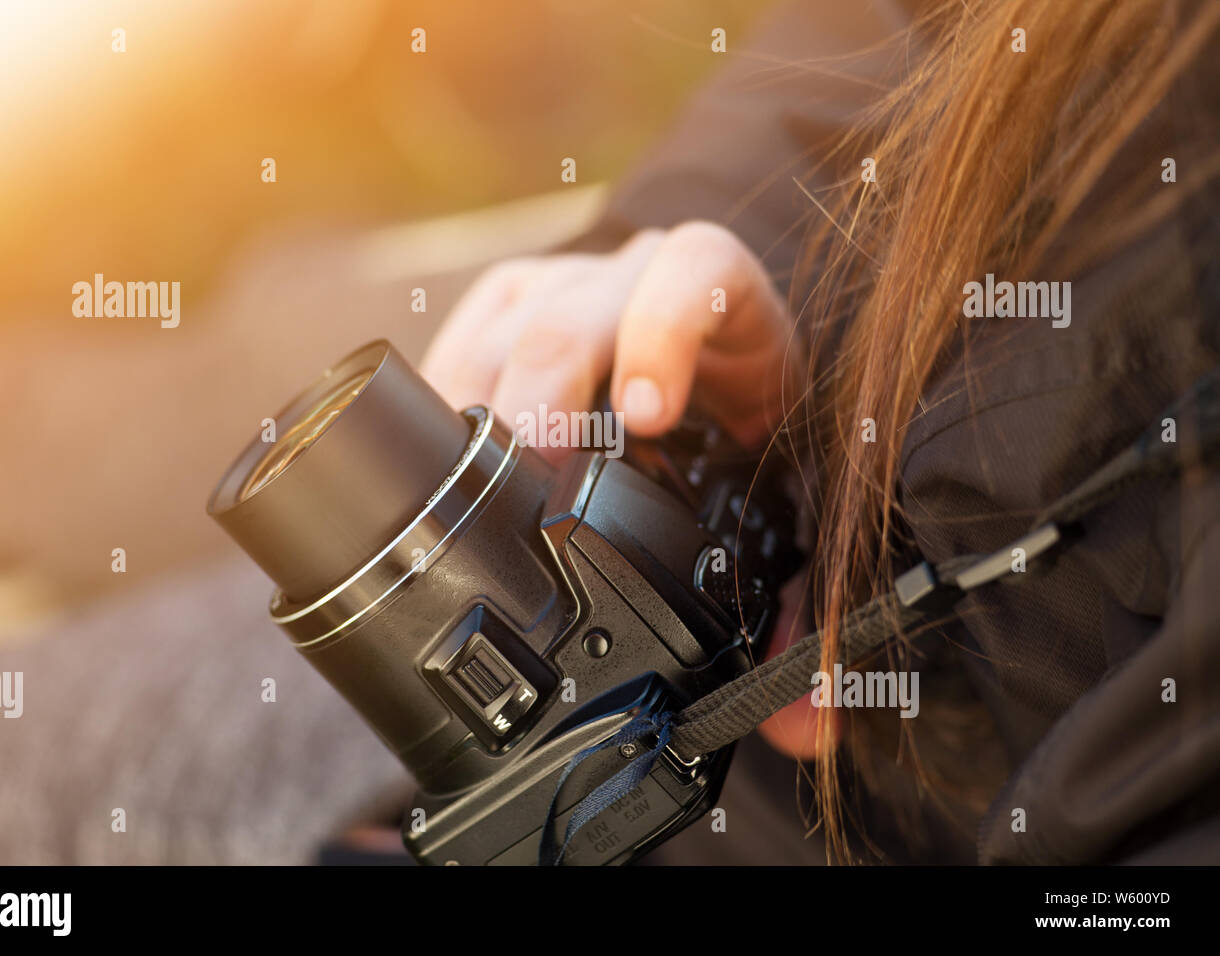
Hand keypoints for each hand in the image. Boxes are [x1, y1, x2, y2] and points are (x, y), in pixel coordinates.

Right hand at [422, 220, 824, 755]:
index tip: (648, 416)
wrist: (710, 363)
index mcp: (723, 302)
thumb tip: (806, 720)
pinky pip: (455, 342)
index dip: (663, 332)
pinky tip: (439, 468)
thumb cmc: (753, 421)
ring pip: (496, 333)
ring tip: (467, 501)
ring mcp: (558, 288)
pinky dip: (443, 406)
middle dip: (539, 406)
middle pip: (567, 319)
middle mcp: (631, 282)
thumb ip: (813, 600)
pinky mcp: (501, 309)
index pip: (691, 272)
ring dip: (475, 414)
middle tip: (527, 493)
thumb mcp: (797, 491)